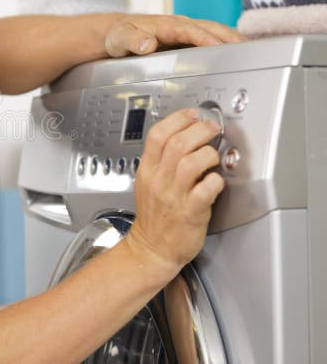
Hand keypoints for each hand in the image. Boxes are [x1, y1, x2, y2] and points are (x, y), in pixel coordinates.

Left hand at [104, 14, 242, 57]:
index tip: (224, 49)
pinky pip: (210, 40)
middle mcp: (181, 26)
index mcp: (168, 25)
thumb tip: (147, 43)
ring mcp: (186, 33)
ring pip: (215, 33)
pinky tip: (236, 56)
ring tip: (253, 53)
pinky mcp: (187, 40)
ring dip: (233, 41)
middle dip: (232, 38)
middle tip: (252, 51)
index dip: (209, 40)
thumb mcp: (121, 39)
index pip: (194, 32)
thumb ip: (133, 40)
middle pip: (212, 29)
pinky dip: (225, 46)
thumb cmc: (119, 35)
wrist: (117, 34)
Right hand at [125, 108, 224, 277]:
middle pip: (177, 143)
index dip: (178, 119)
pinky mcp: (190, 212)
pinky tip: (215, 181)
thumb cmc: (154, 217)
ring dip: (208, 154)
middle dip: (199, 130)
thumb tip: (185, 138)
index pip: (157, 135)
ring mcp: (174, 196)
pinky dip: (216, 180)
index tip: (192, 114)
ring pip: (192, 162)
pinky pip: (207, 188)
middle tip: (211, 128)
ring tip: (213, 156)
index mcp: (147, 171)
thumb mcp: (147, 183)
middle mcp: (159, 181)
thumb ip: (161, 162)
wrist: (152, 248)